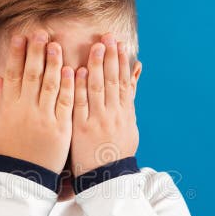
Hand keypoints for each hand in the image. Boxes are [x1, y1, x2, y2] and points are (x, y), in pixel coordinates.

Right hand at [0, 30, 74, 173]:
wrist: (25, 177)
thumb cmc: (10, 150)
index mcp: (9, 108)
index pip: (12, 75)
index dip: (16, 54)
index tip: (20, 37)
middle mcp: (25, 110)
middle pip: (31, 75)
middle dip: (35, 52)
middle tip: (40, 33)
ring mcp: (43, 118)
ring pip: (49, 85)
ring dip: (52, 63)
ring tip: (55, 44)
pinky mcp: (60, 128)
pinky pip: (65, 103)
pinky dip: (68, 86)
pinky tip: (71, 69)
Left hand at [70, 33, 138, 176]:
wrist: (107, 178)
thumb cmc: (117, 150)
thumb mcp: (129, 123)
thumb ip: (130, 96)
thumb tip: (136, 69)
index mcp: (125, 112)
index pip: (124, 82)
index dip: (122, 62)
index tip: (119, 43)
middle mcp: (113, 114)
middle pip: (113, 81)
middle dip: (110, 58)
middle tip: (107, 37)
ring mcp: (98, 121)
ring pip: (98, 89)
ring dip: (97, 66)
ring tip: (96, 47)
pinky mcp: (82, 129)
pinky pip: (81, 105)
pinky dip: (80, 88)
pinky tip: (78, 72)